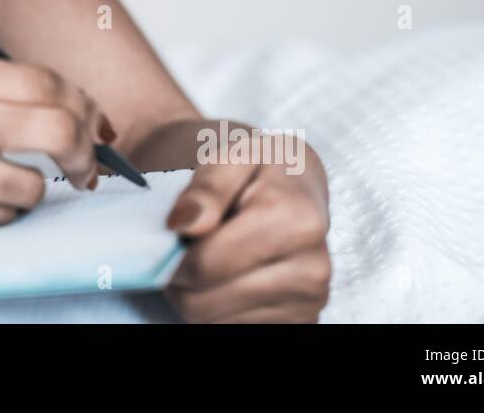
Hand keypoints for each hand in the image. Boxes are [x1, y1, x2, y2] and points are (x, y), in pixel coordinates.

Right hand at [0, 54, 116, 247]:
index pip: (45, 81)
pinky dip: (0, 213)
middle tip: (90, 165)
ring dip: (34, 190)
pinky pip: (4, 218)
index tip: (95, 122)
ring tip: (3, 182)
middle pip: (59, 129)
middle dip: (87, 152)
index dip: (83, 103)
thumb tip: (74, 108)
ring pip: (35, 186)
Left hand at [163, 122, 330, 322]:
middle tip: (181, 247)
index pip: (205, 264)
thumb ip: (206, 187)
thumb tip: (185, 224)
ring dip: (195, 293)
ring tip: (206, 256)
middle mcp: (312, 268)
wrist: (295, 183)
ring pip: (211, 320)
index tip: (171, 233)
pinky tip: (226, 276)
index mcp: (297, 221)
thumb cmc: (259, 167)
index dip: (173, 252)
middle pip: (203, 300)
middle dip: (180, 275)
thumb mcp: (231, 154)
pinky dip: (217, 308)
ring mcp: (309, 301)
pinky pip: (232, 329)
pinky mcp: (301, 322)